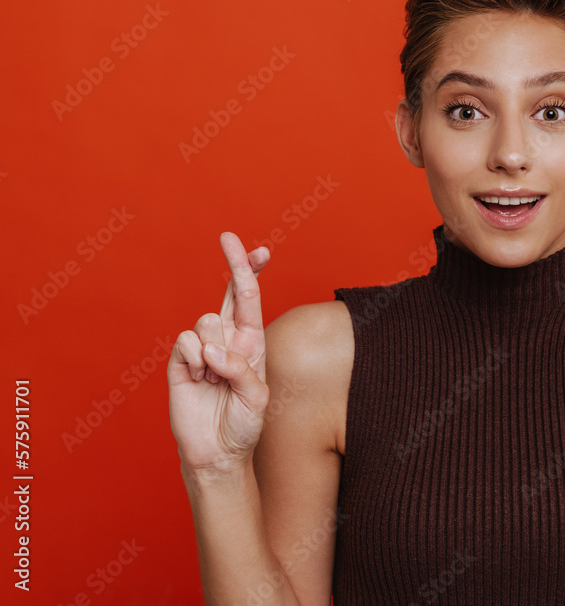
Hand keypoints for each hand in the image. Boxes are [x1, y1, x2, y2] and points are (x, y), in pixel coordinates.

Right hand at [167, 233, 271, 472]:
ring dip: (214, 349)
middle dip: (235, 262)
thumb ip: (241, 370)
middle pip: (229, 292)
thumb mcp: (257, 398)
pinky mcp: (178, 361)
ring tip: (215, 378)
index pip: (252, 300)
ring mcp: (202, 349)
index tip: (261, 250)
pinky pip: (185, 341)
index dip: (253, 272)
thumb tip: (212, 350)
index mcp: (252, 343)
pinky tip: (198, 380)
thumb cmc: (244, 424)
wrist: (216, 452)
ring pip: (207, 320)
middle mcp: (228, 339)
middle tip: (229, 237)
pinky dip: (193, 360)